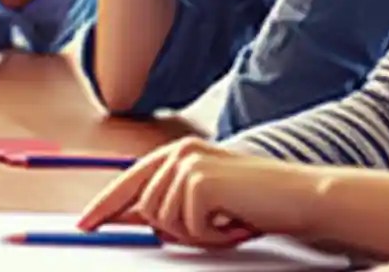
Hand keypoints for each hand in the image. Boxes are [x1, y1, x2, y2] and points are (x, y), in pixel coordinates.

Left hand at [78, 138, 320, 247]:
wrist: (305, 198)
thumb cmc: (258, 204)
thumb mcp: (205, 203)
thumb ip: (168, 206)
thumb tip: (128, 223)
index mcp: (176, 153)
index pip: (129, 182)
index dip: (105, 206)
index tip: (84, 225)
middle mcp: (177, 153)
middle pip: (145, 209)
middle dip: (176, 231)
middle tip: (217, 231)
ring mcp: (187, 165)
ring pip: (164, 222)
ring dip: (197, 234)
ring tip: (229, 223)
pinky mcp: (199, 182)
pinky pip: (187, 228)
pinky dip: (212, 236)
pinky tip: (235, 222)